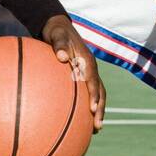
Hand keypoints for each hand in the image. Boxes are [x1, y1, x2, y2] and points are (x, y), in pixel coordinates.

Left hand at [42, 15, 104, 131]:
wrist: (57, 27)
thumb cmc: (55, 32)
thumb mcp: (56, 35)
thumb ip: (59, 45)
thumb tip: (63, 57)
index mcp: (87, 61)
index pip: (93, 81)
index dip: (94, 95)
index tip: (93, 109)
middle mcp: (90, 69)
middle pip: (100, 92)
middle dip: (100, 110)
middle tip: (98, 127)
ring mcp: (88, 73)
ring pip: (97, 95)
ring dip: (98, 111)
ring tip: (96, 129)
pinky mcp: (82, 76)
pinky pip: (88, 93)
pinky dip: (89, 106)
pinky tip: (82, 119)